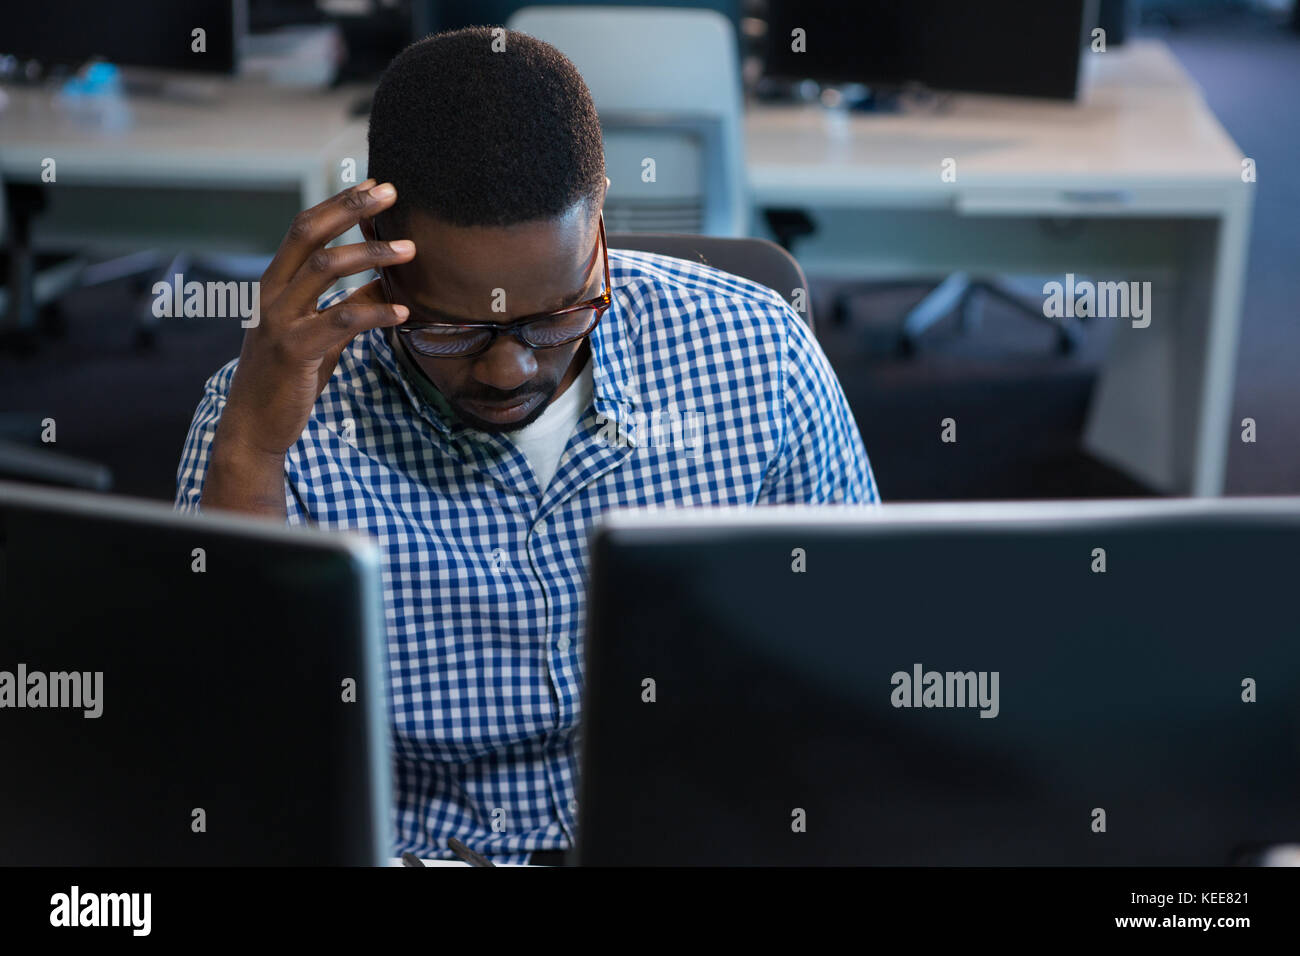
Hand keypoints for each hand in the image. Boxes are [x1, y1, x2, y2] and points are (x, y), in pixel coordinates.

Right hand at [219, 179, 415, 460]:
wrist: (255, 427)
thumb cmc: (290, 377)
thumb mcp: (322, 335)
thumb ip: (349, 305)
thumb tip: (386, 283)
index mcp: (275, 284)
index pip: (305, 229)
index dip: (339, 204)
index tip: (374, 186)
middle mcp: (272, 294)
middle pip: (308, 233)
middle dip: (350, 209)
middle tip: (390, 193)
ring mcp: (279, 320)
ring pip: (323, 269)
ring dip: (371, 255)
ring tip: (411, 249)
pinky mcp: (294, 350)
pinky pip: (340, 320)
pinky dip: (376, 312)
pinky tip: (404, 313)